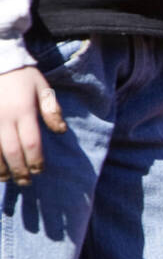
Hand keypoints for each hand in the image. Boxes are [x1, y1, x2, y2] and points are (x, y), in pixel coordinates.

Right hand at [0, 66, 65, 184]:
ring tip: (6, 179)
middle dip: (19, 170)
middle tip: (26, 182)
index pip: (32, 143)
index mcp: (24, 111)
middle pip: (12, 151)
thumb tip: (61, 131)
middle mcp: (3, 118)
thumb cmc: (22, 76)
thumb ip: (52, 110)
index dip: (36, 160)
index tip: (39, 171)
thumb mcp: (42, 88)